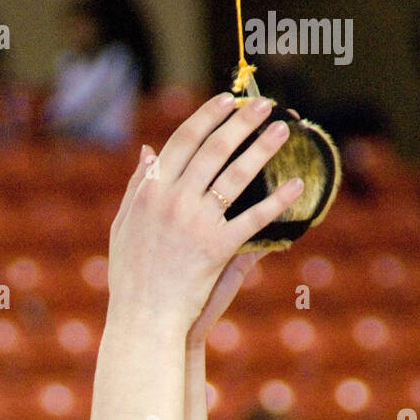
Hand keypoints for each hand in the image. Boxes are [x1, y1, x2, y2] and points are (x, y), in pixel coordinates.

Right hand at [106, 94, 302, 333]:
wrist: (143, 318)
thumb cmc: (130, 276)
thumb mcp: (123, 226)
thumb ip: (137, 186)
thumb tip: (149, 150)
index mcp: (149, 192)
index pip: (183, 141)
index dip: (208, 116)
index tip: (228, 100)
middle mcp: (173, 200)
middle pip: (214, 148)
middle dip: (242, 121)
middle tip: (264, 104)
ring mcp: (196, 223)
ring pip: (237, 174)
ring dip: (263, 147)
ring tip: (282, 130)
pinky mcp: (217, 248)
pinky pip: (254, 217)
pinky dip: (277, 200)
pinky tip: (296, 185)